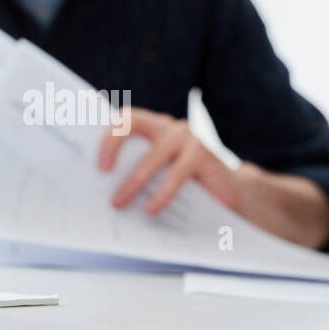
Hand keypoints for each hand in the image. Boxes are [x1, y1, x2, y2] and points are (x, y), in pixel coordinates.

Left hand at [98, 106, 238, 213]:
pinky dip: (161, 193)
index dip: (106, 136)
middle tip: (102, 173)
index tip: (96, 164)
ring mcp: (188, 137)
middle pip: (133, 121)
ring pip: (153, 156)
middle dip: (111, 144)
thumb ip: (137, 174)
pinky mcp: (203, 153)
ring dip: (133, 182)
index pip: (124, 119)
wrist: (231, 194)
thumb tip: (99, 192)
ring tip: (119, 203)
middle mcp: (169, 127)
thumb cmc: (187, 188)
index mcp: (154, 128)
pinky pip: (177, 174)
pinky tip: (151, 209)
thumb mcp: (159, 179)